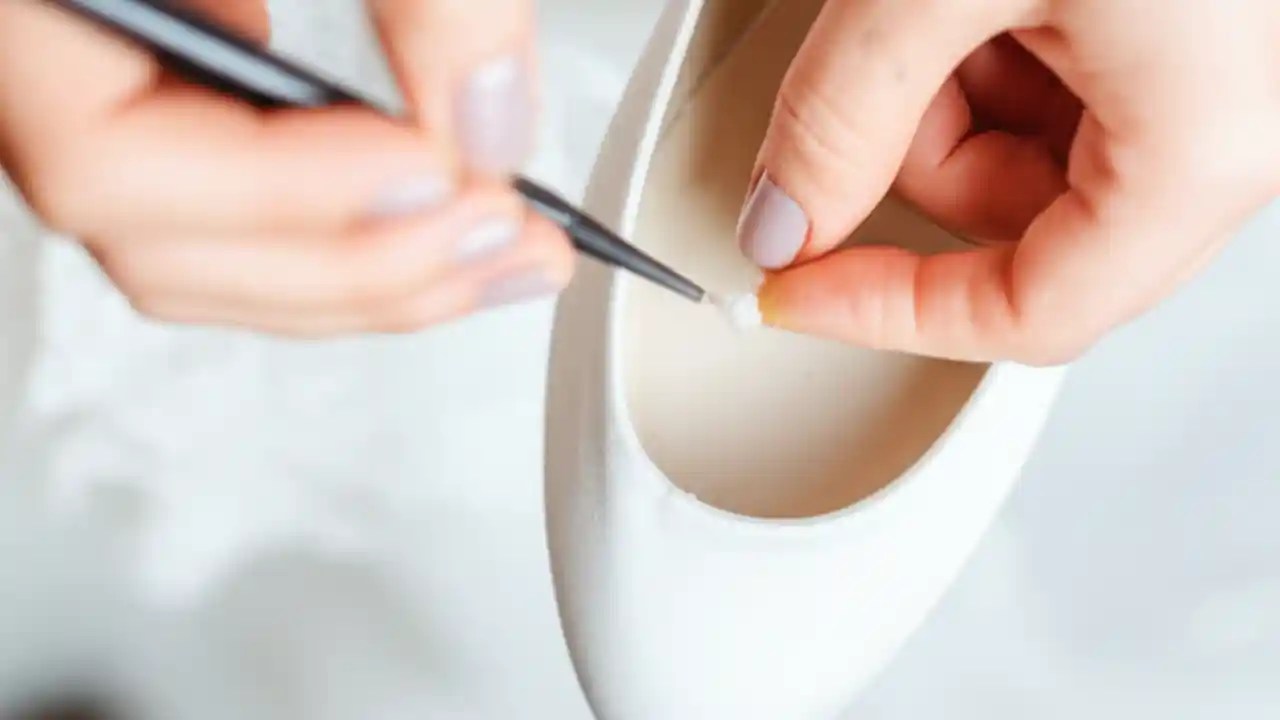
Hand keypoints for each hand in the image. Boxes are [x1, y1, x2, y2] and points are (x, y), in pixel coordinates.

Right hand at [0, 0, 572, 335]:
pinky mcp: (155, 93)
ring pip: (197, 254)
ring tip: (504, 258)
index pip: (105, 163)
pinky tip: (428, 220)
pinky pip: (227, 210)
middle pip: (163, 247)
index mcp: (31, 8)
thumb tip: (492, 131)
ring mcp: (90, 90)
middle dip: (361, 269)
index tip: (440, 178)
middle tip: (514, 246)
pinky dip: (338, 233)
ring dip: (364, 273)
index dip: (285, 195)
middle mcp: (38, 64)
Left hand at [740, 0, 1279, 363]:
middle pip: (1028, 231)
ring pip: (1031, 156)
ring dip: (941, 93)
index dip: (894, 314)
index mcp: (1205, 144)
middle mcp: (1227, 122)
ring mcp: (1204, 73)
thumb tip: (785, 218)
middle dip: (916, 163)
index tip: (794, 293)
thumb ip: (841, 116)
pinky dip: (980, 44)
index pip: (1036, 310)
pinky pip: (1054, 83)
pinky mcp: (1173, 27)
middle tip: (862, 79)